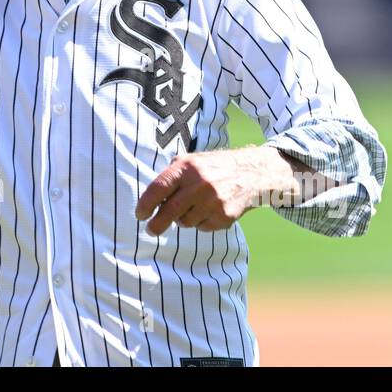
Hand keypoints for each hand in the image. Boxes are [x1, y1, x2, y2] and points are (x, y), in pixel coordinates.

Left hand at [134, 146, 298, 234]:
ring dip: (183, 219)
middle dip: (156, 224)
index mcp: (187, 167)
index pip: (159, 188)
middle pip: (169, 211)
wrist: (251, 173)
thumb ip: (170, 175)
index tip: (140, 215)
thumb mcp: (191, 161)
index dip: (146, 204)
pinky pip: (202, 228)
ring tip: (193, 208)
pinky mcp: (224, 216)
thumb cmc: (213, 167)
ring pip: (185, 222)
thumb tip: (149, 199)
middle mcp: (200, 184)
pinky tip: (209, 210)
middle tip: (150, 230)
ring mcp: (213, 201)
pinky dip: (201, 223)